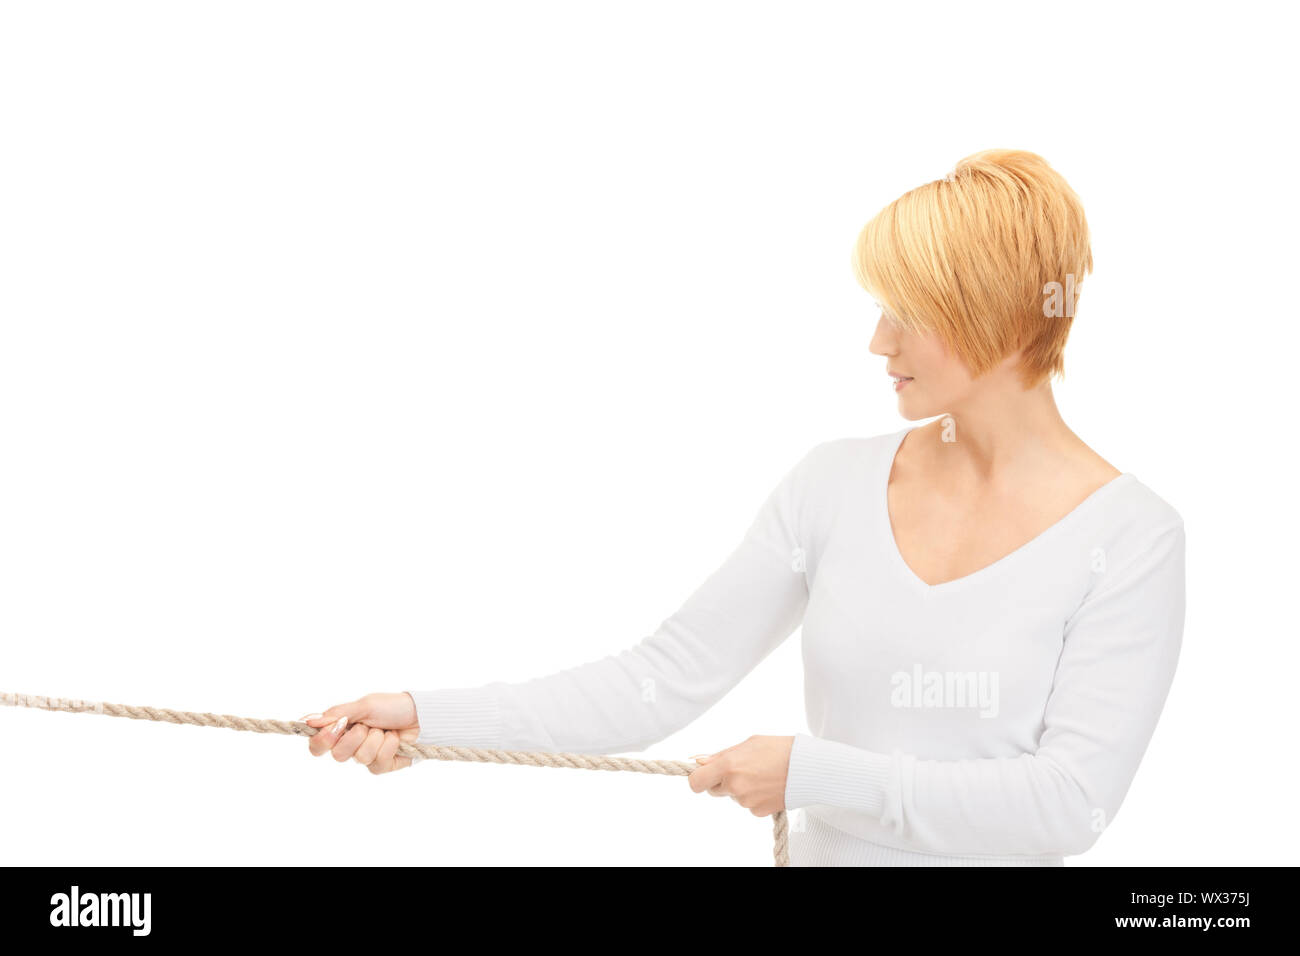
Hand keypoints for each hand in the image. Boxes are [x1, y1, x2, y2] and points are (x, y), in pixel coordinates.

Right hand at [302, 692, 420, 773]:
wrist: (421, 714)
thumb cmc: (392, 706)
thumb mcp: (364, 705)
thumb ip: (336, 714)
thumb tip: (307, 721)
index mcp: (341, 730)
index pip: (318, 746)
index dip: (323, 740)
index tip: (339, 726)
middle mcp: (351, 746)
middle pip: (337, 755)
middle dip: (354, 738)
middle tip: (366, 725)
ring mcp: (367, 757)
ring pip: (360, 758)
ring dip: (375, 738)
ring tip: (384, 729)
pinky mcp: (383, 766)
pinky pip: (377, 763)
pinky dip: (388, 746)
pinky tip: (395, 738)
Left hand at [687, 735, 793, 816]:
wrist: (808, 767)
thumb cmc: (778, 749)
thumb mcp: (747, 744)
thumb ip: (721, 755)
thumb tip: (698, 761)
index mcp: (728, 765)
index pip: (696, 782)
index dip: (698, 778)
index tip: (703, 774)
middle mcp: (735, 785)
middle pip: (713, 790)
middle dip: (721, 782)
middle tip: (741, 769)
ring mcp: (746, 801)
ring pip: (733, 797)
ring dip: (740, 788)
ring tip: (761, 774)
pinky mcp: (758, 812)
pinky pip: (747, 805)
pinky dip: (754, 797)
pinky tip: (768, 785)